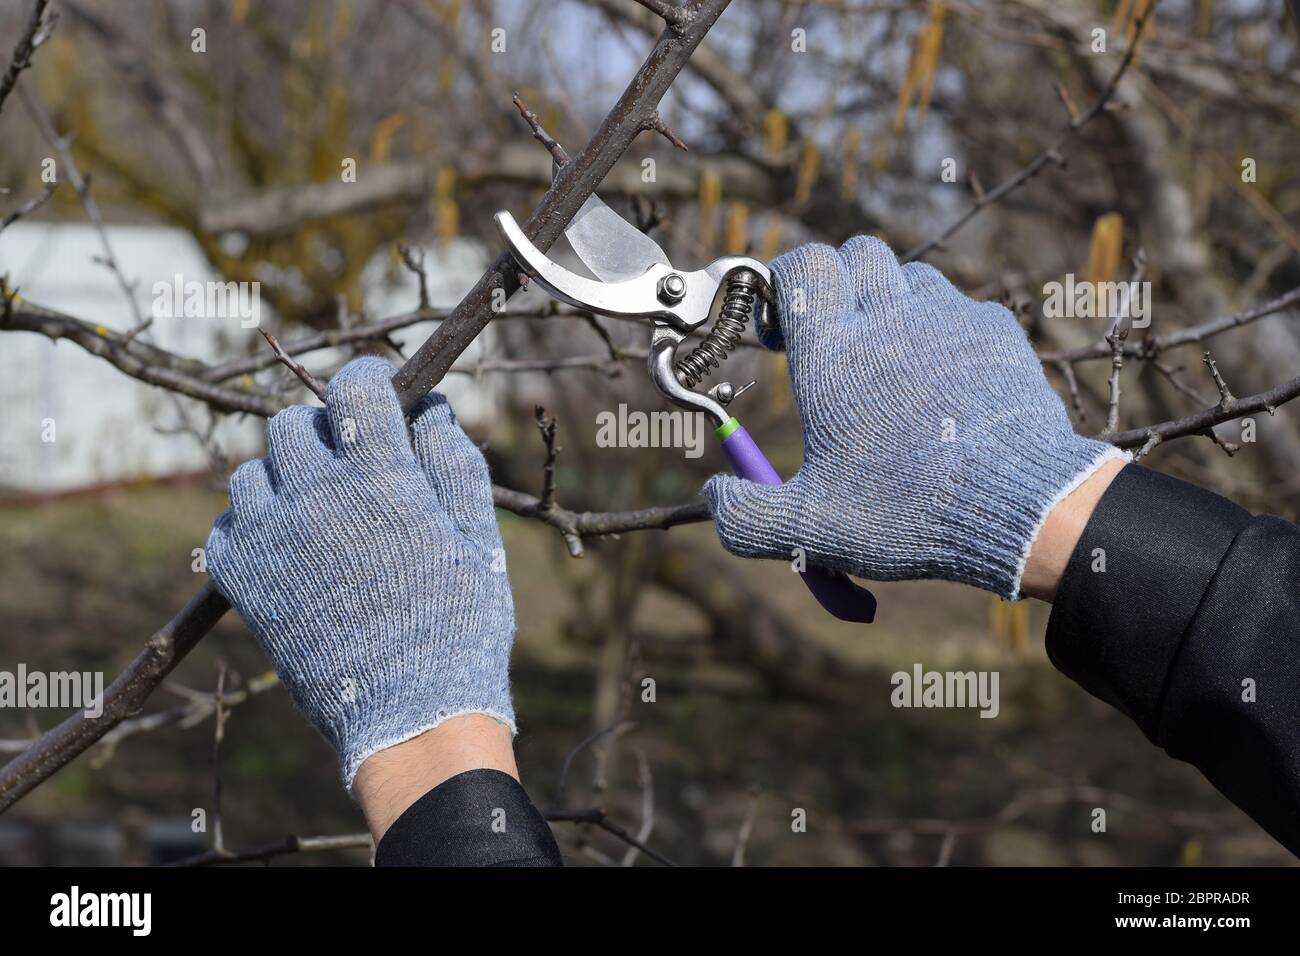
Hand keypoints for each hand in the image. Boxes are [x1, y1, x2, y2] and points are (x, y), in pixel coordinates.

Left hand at [206, 357, 515, 788]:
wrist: (412, 715)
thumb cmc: (459, 625)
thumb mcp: (479, 539)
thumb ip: (455, 464)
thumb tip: (432, 411)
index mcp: (380, 477)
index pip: (354, 390)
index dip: (367, 380)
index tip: (377, 391)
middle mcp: (316, 496)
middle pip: (293, 423)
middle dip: (324, 430)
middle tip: (351, 462)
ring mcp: (272, 539)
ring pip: (252, 472)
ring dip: (283, 477)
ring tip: (317, 508)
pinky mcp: (245, 584)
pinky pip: (225, 529)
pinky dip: (249, 526)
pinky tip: (285, 546)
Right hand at [704, 237, 1127, 598]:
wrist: (1022, 507)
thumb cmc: (907, 513)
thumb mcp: (809, 530)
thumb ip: (745, 516)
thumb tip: (714, 498)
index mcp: (832, 354)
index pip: (801, 266)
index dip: (786, 282)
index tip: (783, 329)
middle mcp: (888, 320)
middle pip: (856, 253)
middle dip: (839, 284)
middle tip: (834, 337)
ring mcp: (949, 319)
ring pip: (910, 275)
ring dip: (891, 303)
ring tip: (889, 361)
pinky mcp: (997, 333)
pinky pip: (961, 308)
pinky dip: (944, 331)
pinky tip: (946, 383)